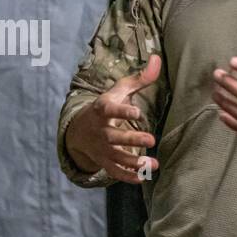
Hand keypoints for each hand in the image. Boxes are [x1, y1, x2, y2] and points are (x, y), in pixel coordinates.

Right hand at [65, 54, 162, 183]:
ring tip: (153, 164)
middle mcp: (101, 130)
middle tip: (151, 139)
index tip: (137, 112)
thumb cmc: (107, 105)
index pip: (111, 110)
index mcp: (103, 109)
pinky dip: (127, 177)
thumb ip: (139, 78)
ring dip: (133, 162)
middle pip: (114, 136)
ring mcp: (102, 148)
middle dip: (131, 139)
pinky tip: (143, 177)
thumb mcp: (119, 90)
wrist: (80, 130)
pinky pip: (114, 172)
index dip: (123, 111)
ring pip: (116, 157)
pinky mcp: (105, 162)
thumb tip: (157, 59)